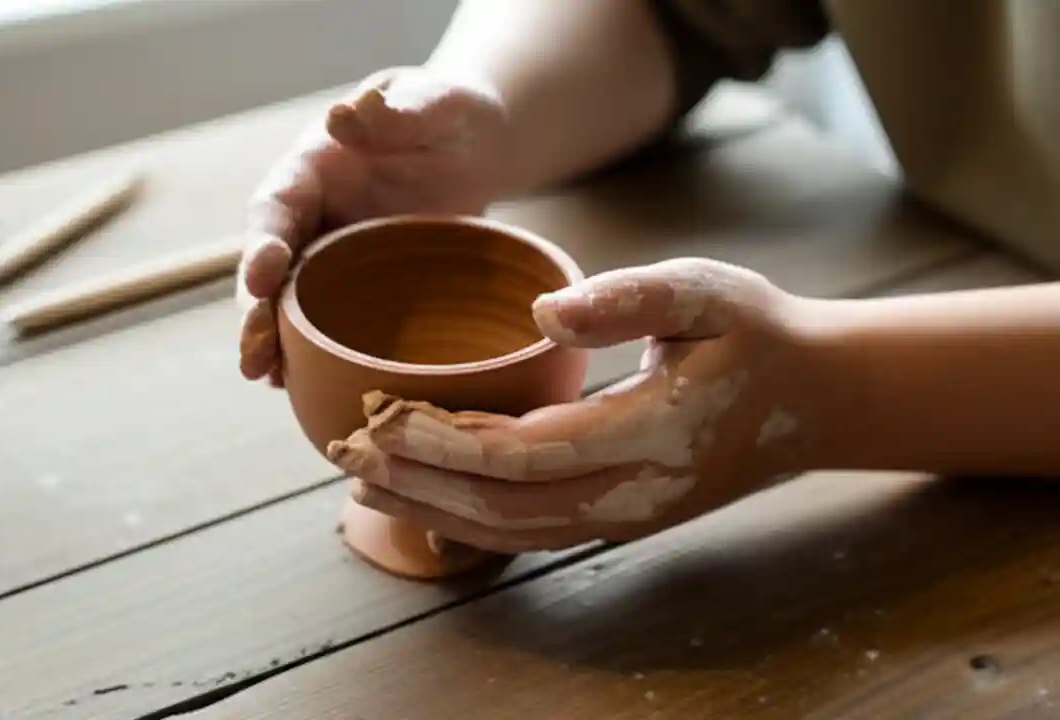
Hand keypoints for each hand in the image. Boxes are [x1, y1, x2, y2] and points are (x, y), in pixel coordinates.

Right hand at [237, 66, 508, 384]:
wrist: (471, 146)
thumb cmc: (446, 113)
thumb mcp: (430, 102)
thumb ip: (392, 110)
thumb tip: (342, 115)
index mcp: (312, 168)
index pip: (275, 206)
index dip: (261, 241)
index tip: (261, 274)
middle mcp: (310, 217)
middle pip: (267, 269)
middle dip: (255, 313)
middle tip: (253, 357)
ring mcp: (331, 258)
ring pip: (290, 306)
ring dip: (275, 345)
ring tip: (268, 382)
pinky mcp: (358, 289)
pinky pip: (329, 326)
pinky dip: (315, 356)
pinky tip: (309, 389)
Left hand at [327, 259, 826, 552]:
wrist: (813, 399)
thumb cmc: (754, 334)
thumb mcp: (707, 290)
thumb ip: (629, 298)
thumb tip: (544, 314)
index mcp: (651, 433)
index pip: (524, 454)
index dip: (445, 442)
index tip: (380, 415)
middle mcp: (632, 493)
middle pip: (501, 506)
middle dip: (416, 482)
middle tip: (342, 453)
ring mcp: (625, 516)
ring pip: (510, 532)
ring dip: (431, 508)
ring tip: (363, 482)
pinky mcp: (619, 519)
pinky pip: (529, 533)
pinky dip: (467, 521)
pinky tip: (425, 502)